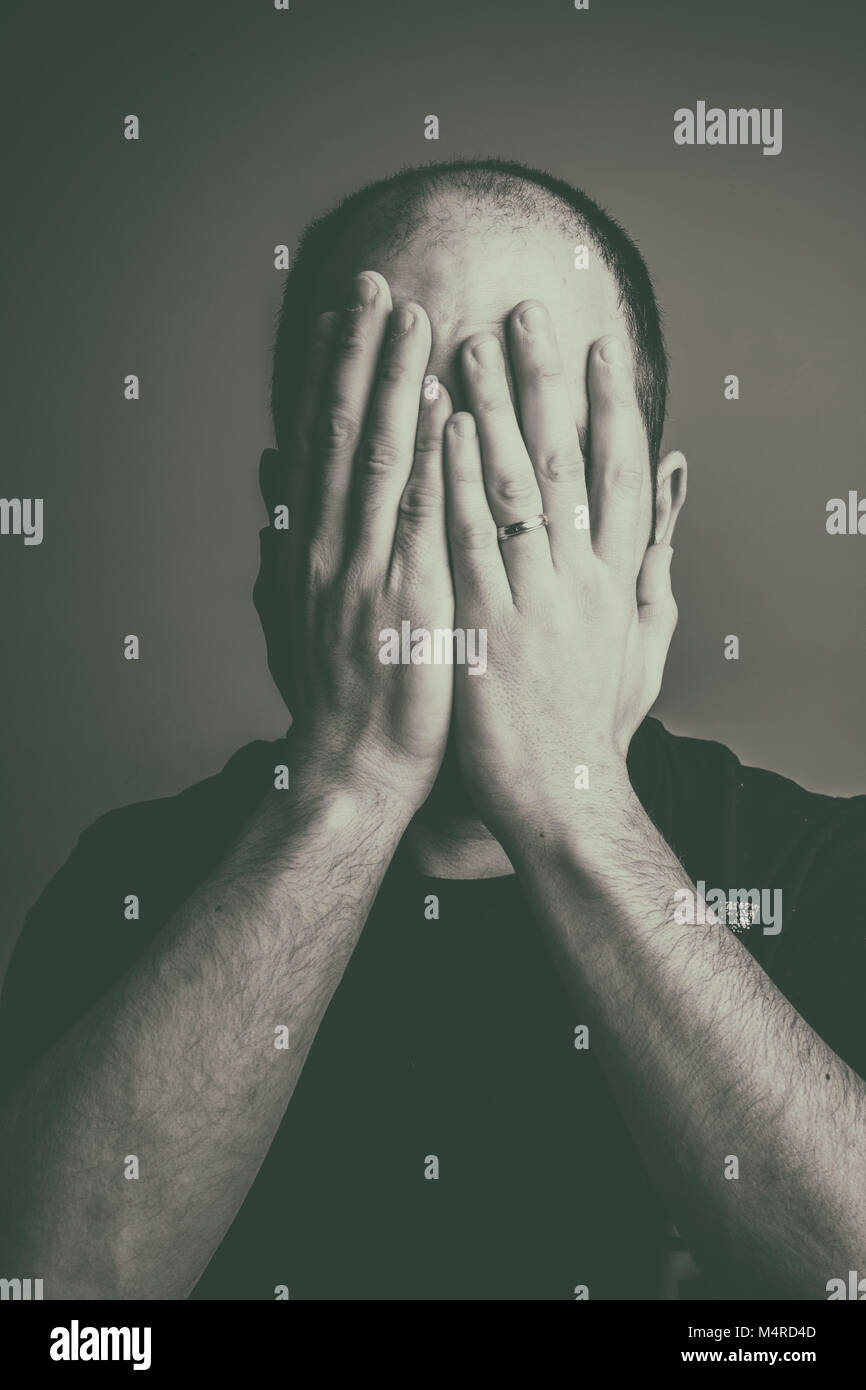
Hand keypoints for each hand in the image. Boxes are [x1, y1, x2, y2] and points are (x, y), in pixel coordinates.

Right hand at [255, 271, 453, 813]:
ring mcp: (368, 571)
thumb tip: (272, 480)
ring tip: (409, 316)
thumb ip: (291, 541)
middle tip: (377, 285)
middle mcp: (334, 547)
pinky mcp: (406, 602)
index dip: (337, 375)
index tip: (348, 315)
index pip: (327, 443)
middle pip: (346, 433)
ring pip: (379, 459)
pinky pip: (419, 517)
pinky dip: (427, 458)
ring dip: (393, 383)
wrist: (352, 767)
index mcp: (318, 547)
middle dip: (361, 356)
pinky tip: (442, 405)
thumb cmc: (342, 693)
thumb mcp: (301, 612)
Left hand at [442, 302, 677, 842]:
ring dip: (491, 410)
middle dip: (546, 381)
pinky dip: (454, 480)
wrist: (562, 795)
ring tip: (470, 343)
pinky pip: (467, 539)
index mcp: (618, 578)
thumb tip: (675, 492)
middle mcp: (580, 576)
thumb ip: (659, 562)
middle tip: (527, 312)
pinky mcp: (482, 623)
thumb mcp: (647, 642)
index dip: (611, 405)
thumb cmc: (599, 724)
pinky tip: (438, 429)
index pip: (620, 473)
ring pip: (512, 486)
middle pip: (566, 461)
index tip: (600, 346)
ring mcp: (531, 597)